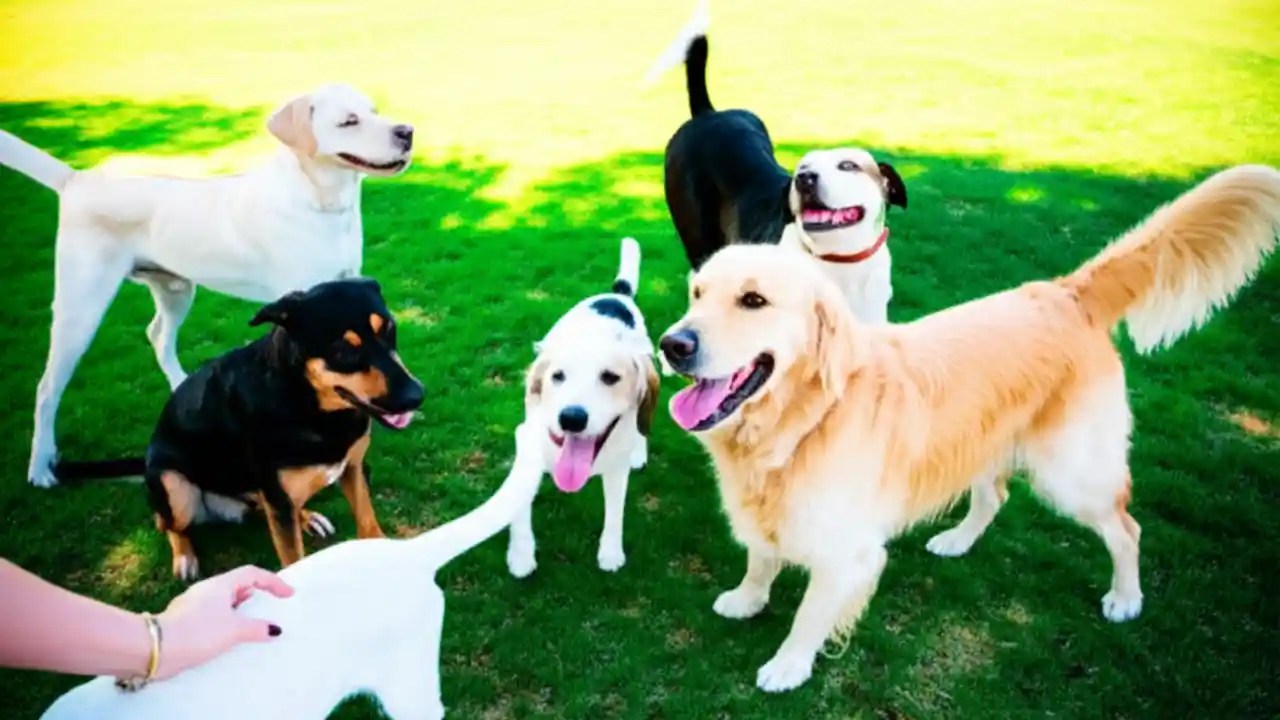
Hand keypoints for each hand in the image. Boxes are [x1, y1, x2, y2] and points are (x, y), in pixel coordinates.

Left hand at [153, 565, 292, 678]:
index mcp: (220, 585)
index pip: (252, 574)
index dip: (273, 582)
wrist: (156, 648)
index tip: (288, 594)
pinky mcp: (185, 620)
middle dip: (256, 594)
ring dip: (240, 610)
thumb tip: (274, 629)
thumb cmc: (198, 632)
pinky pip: (213, 615)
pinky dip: (226, 621)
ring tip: (251, 624)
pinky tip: (227, 638)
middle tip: (270, 607)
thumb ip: (256, 628)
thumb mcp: (233, 630)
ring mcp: (193, 605)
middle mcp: (206, 590)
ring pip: (224, 601)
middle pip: (237, 585)